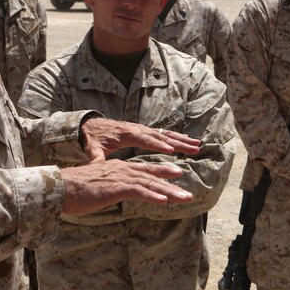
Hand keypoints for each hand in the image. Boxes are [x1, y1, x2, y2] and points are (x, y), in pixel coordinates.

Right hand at [60, 159, 191, 214]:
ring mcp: (119, 177)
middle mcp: (121, 170)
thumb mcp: (96, 185)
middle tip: (187, 189)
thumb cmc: (73, 189)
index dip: (161, 171)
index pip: (143, 169)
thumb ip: (108, 186)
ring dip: (169, 191)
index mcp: (117, 168)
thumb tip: (111, 192)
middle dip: (171, 180)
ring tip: (184, 198)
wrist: (58, 187)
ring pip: (150, 182)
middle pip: (151, 174)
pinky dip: (152, 195)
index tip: (176, 173)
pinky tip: (164, 200)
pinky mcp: (115, 187)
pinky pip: (138, 191)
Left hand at [80, 118, 199, 162]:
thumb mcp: (92, 148)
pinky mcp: (146, 130)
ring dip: (182, 140)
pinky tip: (189, 141)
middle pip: (161, 136)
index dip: (158, 146)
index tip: (171, 151)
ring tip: (197, 145)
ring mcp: (143, 129)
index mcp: (126, 134)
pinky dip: (178, 137)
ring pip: (166, 134)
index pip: (145, 140)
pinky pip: (164, 133)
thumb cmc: (93, 138)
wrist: (92, 124)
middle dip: (178, 143)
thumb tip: (95, 164)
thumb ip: (95, 157)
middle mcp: (138, 129)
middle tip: (193, 148)